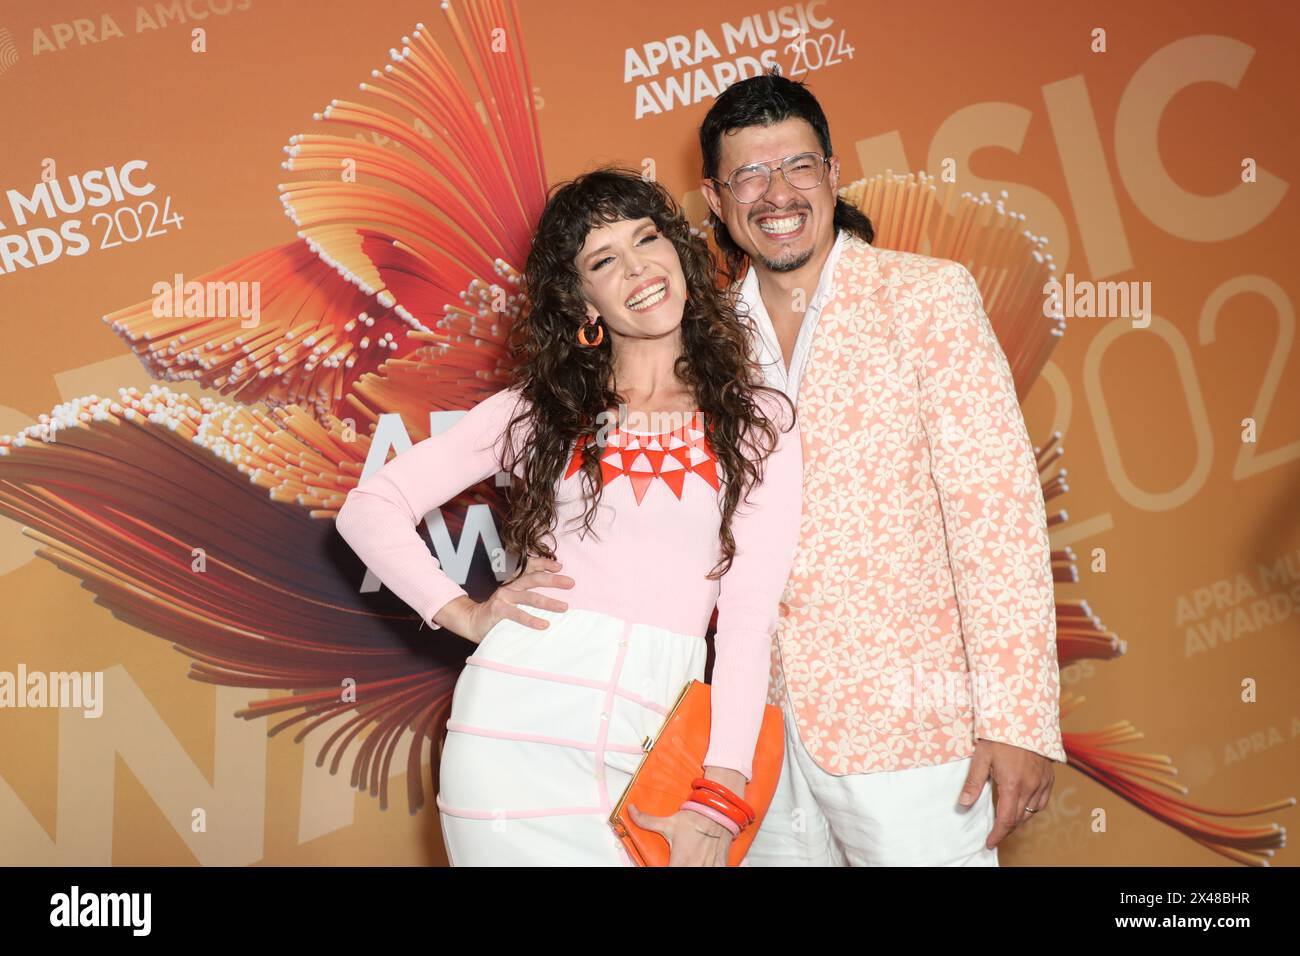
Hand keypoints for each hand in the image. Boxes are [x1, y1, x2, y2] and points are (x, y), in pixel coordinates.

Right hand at [434, 557, 574, 643]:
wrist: (472, 621)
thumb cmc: (497, 612)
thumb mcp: (513, 601)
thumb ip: (528, 597)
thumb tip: (555, 600)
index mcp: (514, 582)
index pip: (530, 567)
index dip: (544, 564)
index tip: (560, 566)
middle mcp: (510, 586)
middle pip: (534, 578)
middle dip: (554, 580)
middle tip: (571, 583)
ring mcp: (503, 597)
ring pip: (529, 597)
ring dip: (549, 602)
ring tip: (564, 607)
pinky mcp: (498, 609)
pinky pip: (518, 614)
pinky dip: (532, 619)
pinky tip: (544, 625)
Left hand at [625, 766, 745, 866]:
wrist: (719, 812)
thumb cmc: (694, 819)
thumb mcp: (668, 822)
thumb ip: (645, 820)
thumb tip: (630, 810)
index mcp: (680, 861)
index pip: (667, 874)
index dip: (662, 869)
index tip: (665, 866)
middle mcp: (695, 867)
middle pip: (684, 874)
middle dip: (679, 867)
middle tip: (677, 862)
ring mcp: (709, 868)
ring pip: (699, 876)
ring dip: (693, 868)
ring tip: (689, 862)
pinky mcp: (720, 867)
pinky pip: (716, 872)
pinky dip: (708, 869)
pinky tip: (703, 864)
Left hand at [959, 738, 1054, 849]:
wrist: (1025, 718)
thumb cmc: (1001, 735)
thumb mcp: (981, 757)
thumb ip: (973, 782)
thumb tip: (963, 804)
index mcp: (1012, 784)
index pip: (1006, 819)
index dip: (997, 834)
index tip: (990, 843)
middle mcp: (1030, 787)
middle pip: (1019, 819)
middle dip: (1006, 830)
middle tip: (995, 834)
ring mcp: (1042, 782)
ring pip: (1032, 812)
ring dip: (1019, 820)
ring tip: (1006, 822)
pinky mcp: (1048, 777)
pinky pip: (1042, 801)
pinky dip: (1032, 809)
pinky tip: (1023, 806)